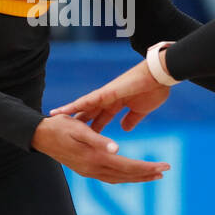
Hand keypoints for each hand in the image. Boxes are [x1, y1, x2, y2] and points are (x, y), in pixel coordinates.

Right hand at [31, 114, 169, 183]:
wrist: (39, 136)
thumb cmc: (58, 126)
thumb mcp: (78, 127)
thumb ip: (98, 138)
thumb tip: (117, 148)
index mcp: (94, 158)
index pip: (127, 166)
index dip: (147, 167)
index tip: (164, 166)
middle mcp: (92, 169)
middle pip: (126, 175)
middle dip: (147, 173)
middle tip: (166, 170)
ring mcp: (88, 171)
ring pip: (119, 178)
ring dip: (137, 177)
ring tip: (154, 174)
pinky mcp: (85, 169)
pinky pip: (110, 177)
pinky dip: (124, 176)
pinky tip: (130, 173)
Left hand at [49, 59, 169, 133]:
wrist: (160, 77)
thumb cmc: (154, 90)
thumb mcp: (141, 110)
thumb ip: (131, 119)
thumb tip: (124, 128)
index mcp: (117, 104)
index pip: (100, 118)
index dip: (91, 127)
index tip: (81, 136)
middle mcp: (108, 99)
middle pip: (87, 112)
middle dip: (75, 121)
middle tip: (61, 129)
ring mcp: (106, 95)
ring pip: (82, 105)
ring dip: (69, 111)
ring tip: (53, 116)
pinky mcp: (107, 92)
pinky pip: (87, 100)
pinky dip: (75, 105)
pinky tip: (63, 110)